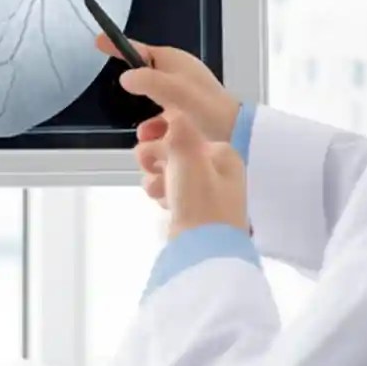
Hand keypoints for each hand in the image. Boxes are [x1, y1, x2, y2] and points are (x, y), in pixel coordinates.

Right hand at [96, 35, 240, 142]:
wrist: (236, 133)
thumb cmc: (211, 110)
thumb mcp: (175, 92)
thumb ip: (148, 82)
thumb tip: (126, 77)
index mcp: (175, 61)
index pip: (139, 49)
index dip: (119, 46)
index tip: (99, 41)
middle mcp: (178, 73)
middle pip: (144, 74)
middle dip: (136, 90)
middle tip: (130, 100)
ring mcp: (182, 91)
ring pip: (150, 98)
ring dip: (147, 116)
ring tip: (151, 130)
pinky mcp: (185, 109)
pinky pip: (160, 114)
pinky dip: (156, 125)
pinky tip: (159, 137)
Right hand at [137, 112, 247, 238]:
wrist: (205, 254)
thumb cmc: (200, 204)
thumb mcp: (189, 159)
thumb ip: (181, 131)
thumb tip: (176, 111)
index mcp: (223, 154)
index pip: (189, 130)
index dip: (163, 130)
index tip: (142, 134)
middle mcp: (221, 171)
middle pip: (179, 151)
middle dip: (156, 155)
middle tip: (143, 162)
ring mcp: (211, 194)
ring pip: (173, 173)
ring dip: (158, 176)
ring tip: (154, 188)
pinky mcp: (199, 214)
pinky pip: (175, 194)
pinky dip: (165, 195)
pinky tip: (162, 202)